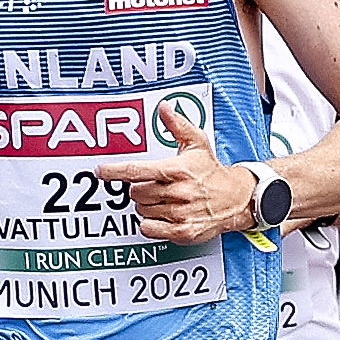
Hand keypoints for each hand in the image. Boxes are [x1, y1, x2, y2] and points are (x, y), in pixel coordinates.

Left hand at [103, 104, 256, 244]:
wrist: (238, 198)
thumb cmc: (211, 171)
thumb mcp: (197, 144)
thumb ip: (177, 125)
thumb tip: (164, 107)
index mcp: (178, 170)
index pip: (138, 171)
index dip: (115, 171)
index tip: (101, 171)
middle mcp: (179, 192)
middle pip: (136, 193)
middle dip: (141, 189)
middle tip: (156, 185)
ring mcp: (181, 214)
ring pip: (141, 210)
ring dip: (148, 205)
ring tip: (166, 199)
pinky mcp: (183, 232)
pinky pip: (149, 228)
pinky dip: (150, 223)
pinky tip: (165, 215)